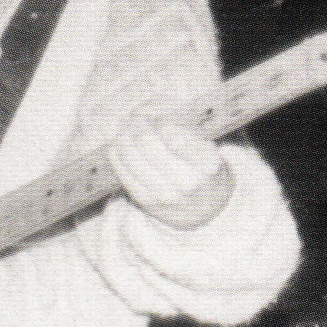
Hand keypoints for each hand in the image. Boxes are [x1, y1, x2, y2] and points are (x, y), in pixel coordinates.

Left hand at [109, 118, 233, 229]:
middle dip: (138, 125)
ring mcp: (165, 195)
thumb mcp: (209, 149)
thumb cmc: (205, 171)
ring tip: (126, 128)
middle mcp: (187, 183)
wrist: (206, 210)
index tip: (160, 120)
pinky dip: (117, 154)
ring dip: (124, 137)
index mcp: (208, 165)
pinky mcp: (146, 201)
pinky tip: (118, 144)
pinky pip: (123, 173)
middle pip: (148, 143)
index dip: (161, 124)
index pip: (176, 137)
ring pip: (131, 156)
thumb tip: (145, 116)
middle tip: (137, 118)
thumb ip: (183, 131)